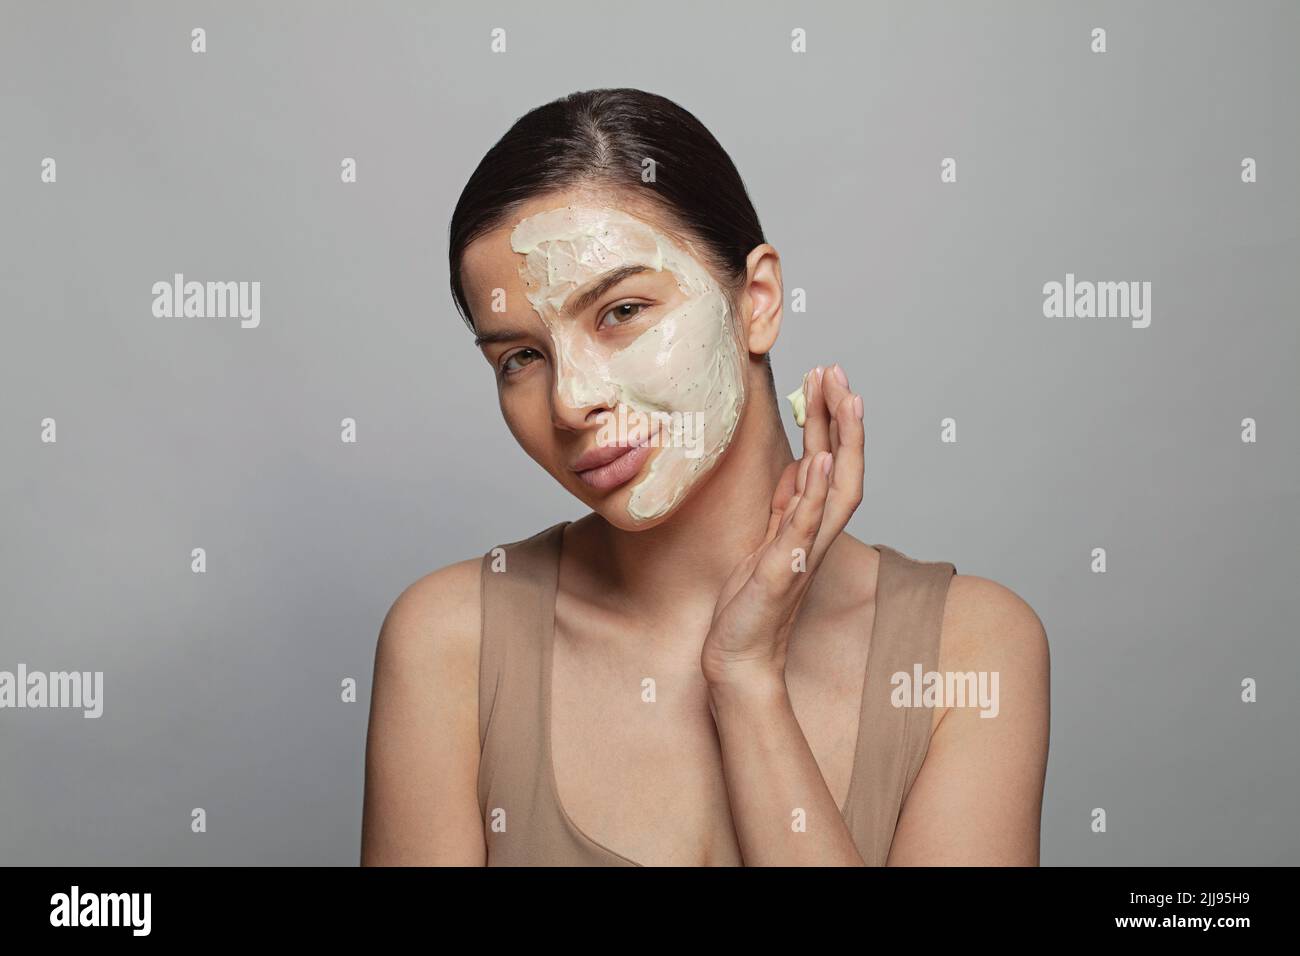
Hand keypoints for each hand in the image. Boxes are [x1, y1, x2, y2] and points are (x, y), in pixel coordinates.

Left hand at [700, 364, 865, 687]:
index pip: (829, 460)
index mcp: (809, 522)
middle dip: (843, 417)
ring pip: (836, 488)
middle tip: (838, 370)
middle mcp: (815, 533)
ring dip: (842, 442)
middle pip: (843, 465)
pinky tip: (816, 459)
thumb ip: (788, 503)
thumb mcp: (768, 539)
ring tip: (843, 398)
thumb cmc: (751, 601)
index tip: (829, 377)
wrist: (738, 654)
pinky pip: (804, 525)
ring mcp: (803, 550)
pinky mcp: (783, 569)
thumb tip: (800, 461)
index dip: (832, 419)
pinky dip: (812, 492)